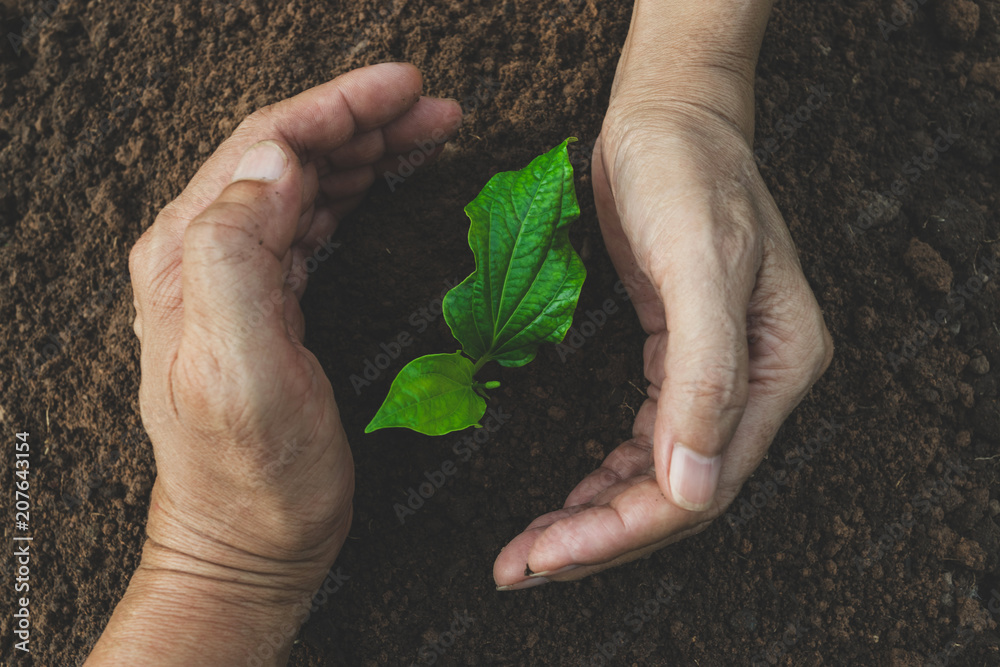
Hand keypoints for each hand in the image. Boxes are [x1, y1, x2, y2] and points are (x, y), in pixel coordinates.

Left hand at [87, 63, 460, 663]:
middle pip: (289, 154)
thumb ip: (239, 256)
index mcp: (193, 257)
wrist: (245, 544)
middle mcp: (204, 257)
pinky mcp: (266, 305)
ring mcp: (234, 280)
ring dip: (365, 151)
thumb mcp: (243, 374)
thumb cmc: (252, 477)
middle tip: (434, 110)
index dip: (341, 106)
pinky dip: (354, 192)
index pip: (268, 145)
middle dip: (364, 120)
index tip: (406, 87)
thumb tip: (274, 163)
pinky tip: (381, 185)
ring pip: (304, 183)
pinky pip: (311, 223)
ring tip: (425, 135)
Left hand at [494, 0, 831, 587]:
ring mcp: (719, 372)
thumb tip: (693, 485)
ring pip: (658, 474)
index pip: (699, 485)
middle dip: (598, 537)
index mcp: (775, 368)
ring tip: (533, 544)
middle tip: (521, 565)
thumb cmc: (685, 172)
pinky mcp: (679, 357)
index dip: (622, 530)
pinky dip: (606, 474)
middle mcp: (755, 382)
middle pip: (676, 493)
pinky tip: (571, 495)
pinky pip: (645, 439)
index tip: (548, 554)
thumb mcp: (698, 259)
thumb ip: (704, 373)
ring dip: (597, 516)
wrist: (667, 118)